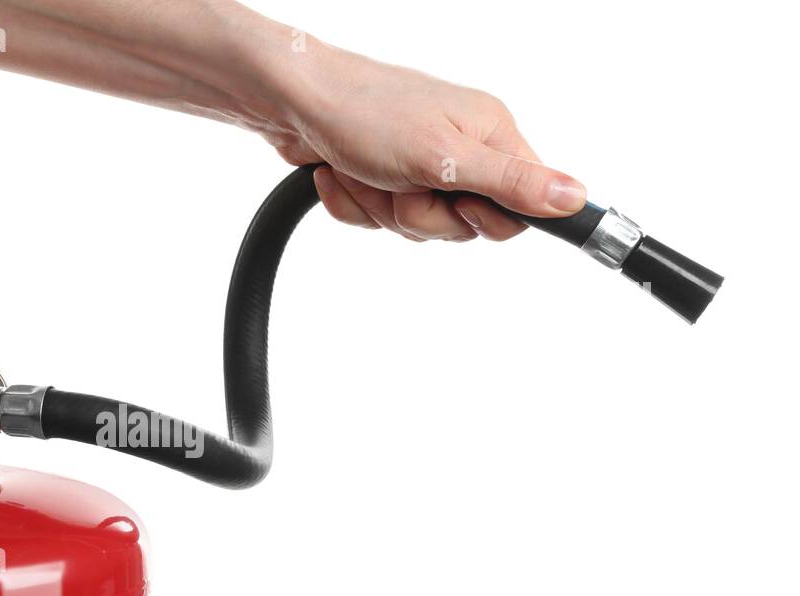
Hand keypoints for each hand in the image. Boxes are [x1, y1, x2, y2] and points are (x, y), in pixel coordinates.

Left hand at [262, 45, 587, 241]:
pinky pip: (378, 218)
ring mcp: (419, 164)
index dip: (483, 217)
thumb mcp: (444, 156)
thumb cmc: (364, 114)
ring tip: (365, 171)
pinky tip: (338, 174)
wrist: (289, 101)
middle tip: (400, 183)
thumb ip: (511, 183)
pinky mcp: (382, 177)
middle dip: (420, 215)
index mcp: (489, 134)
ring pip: (416, 225)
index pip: (518, 208)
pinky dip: (353, 204)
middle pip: (462, 225)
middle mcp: (460, 148)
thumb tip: (577, 198)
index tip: (456, 202)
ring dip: (379, 208)